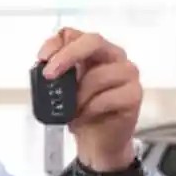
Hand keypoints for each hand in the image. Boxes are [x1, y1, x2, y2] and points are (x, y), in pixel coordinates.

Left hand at [38, 28, 142, 170]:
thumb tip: (43, 65)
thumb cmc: (83, 111)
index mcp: (94, 51)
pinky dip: (89, 109)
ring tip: (73, 109)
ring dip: (78, 96)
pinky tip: (85, 116)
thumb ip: (57, 73)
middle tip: (50, 74)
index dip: (55, 43)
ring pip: (98, 75)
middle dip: (68, 56)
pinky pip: (107, 98)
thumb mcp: (62, 90)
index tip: (42, 58)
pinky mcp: (134, 95)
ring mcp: (127, 74)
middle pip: (93, 41)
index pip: (74, 34)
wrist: (99, 141)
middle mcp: (113, 57)